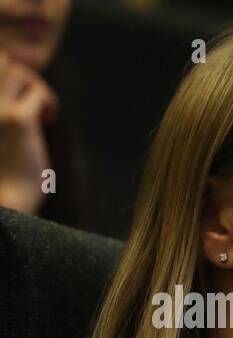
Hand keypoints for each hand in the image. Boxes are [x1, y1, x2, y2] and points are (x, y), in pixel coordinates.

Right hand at [0, 49, 57, 213]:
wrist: (6, 202)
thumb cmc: (3, 175)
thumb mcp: (0, 135)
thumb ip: (3, 113)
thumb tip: (24, 90)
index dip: (6, 73)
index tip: (23, 101)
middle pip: (0, 60)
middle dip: (20, 73)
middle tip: (31, 100)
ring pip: (16, 70)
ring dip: (35, 86)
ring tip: (41, 111)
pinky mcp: (17, 121)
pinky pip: (37, 93)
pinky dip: (48, 101)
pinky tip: (48, 119)